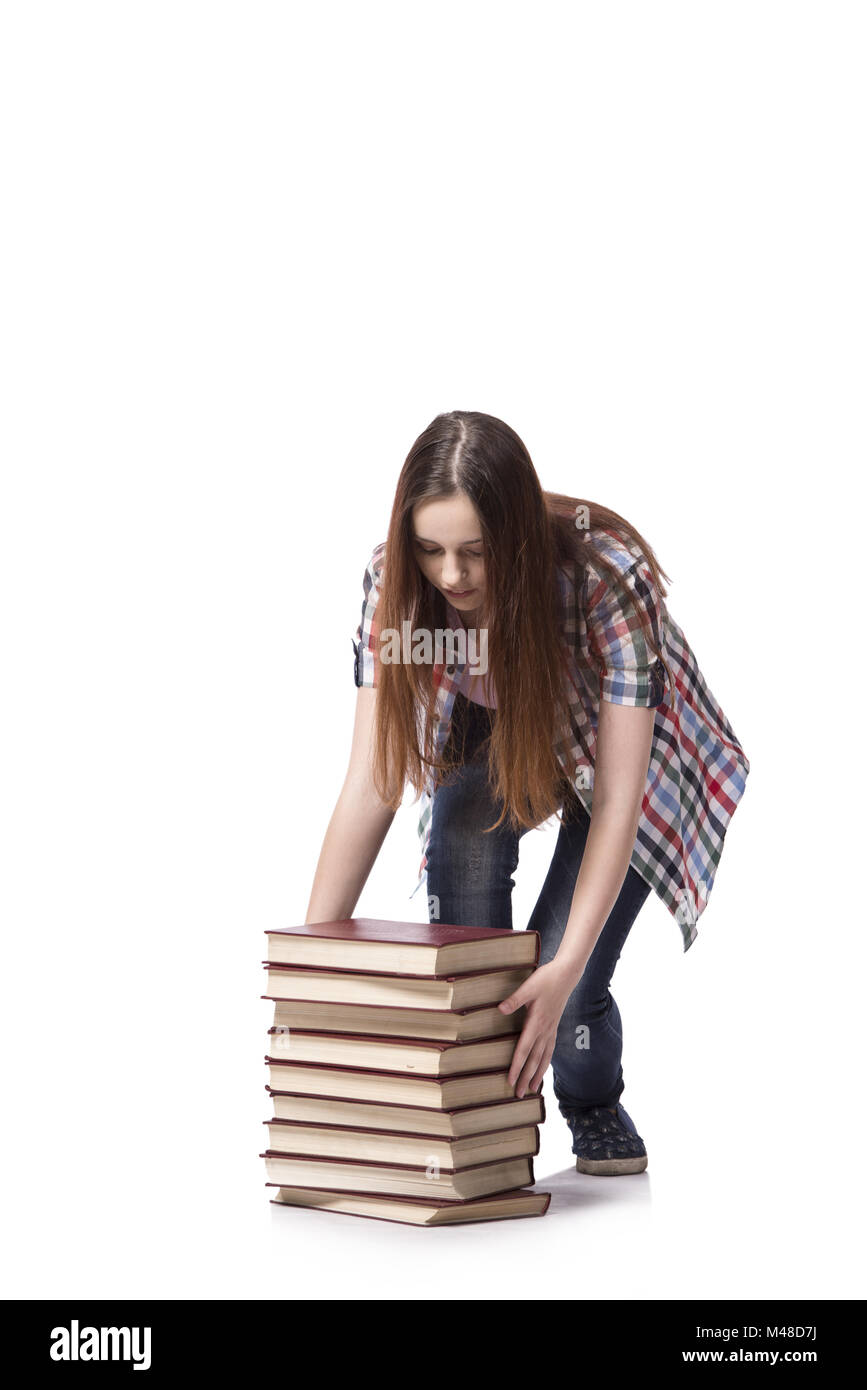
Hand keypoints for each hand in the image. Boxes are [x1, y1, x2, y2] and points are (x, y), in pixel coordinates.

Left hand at [498, 959, 577, 1097]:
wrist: (566, 975)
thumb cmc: (546, 979)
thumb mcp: (528, 987)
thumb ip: (514, 999)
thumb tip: (500, 1009)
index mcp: (536, 1023)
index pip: (524, 1050)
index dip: (516, 1067)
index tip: (511, 1081)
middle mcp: (545, 1030)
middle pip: (534, 1060)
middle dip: (526, 1078)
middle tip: (519, 1095)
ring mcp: (551, 1030)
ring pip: (544, 1058)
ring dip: (537, 1074)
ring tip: (532, 1090)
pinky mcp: (554, 1027)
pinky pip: (550, 1050)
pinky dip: (546, 1063)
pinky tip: (543, 1068)